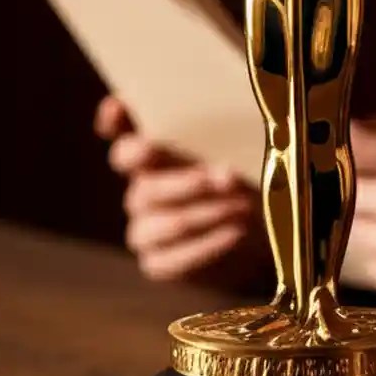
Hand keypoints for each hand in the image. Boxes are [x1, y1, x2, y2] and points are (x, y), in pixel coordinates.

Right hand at [95, 95, 270, 290]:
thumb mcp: (235, 153)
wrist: (261, 236)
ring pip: (167, 223)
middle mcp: (141, 191)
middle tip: (225, 177)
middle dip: (189, 184)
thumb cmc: (243, 183)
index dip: (114, 121)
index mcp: (151, 156)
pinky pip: (175, 259)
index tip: (121, 111)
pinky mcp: (158, 263)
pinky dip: (210, 244)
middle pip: (147, 188)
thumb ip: (220, 138)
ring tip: (243, 207)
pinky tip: (236, 233)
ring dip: (209, 214)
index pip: (119, 134)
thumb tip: (221, 148)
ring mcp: (144, 230)